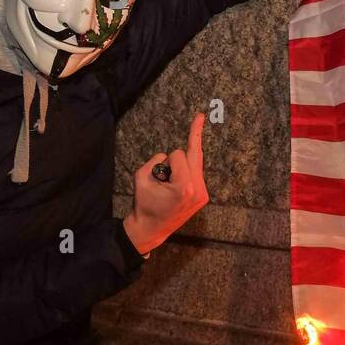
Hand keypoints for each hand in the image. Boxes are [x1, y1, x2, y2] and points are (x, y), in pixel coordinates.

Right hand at [123, 113, 208, 254]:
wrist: (151, 229)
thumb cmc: (144, 204)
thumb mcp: (141, 178)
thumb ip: (154, 161)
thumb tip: (169, 157)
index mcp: (184, 186)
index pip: (178, 154)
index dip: (165, 160)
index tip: (161, 168)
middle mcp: (198, 189)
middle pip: (194, 154)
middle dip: (190, 141)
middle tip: (201, 115)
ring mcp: (203, 194)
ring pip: (196, 163)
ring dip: (183, 163)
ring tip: (170, 179)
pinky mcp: (203, 197)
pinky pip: (196, 173)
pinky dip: (187, 171)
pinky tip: (179, 178)